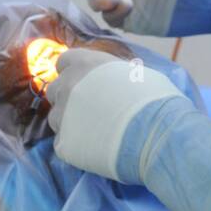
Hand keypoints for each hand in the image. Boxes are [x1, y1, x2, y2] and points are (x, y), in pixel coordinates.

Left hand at [45, 48, 210, 210]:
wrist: (155, 133)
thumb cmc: (155, 97)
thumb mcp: (136, 73)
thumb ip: (114, 74)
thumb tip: (116, 81)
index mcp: (85, 63)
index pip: (63, 62)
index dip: (73, 72)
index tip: (85, 83)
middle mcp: (68, 86)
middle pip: (54, 90)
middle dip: (67, 98)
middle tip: (89, 110)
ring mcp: (63, 116)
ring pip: (56, 118)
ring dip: (69, 123)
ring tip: (94, 132)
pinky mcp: (65, 145)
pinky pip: (64, 144)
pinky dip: (76, 146)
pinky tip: (95, 148)